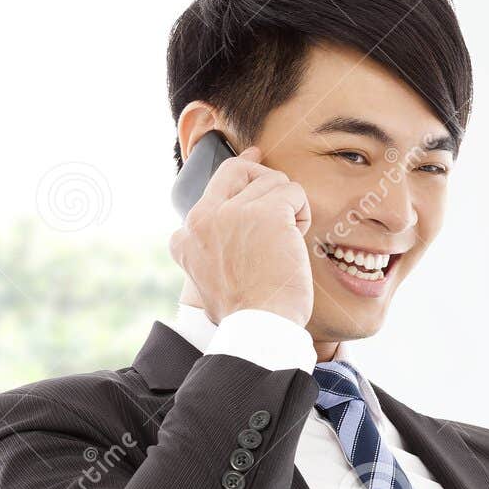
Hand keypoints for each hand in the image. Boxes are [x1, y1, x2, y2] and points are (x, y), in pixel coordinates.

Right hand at [168, 146, 313, 326]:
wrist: (258, 328)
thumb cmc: (244, 314)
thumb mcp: (209, 282)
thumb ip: (212, 251)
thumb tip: (226, 228)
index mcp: (186, 237)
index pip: (211, 187)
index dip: (240, 177)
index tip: (253, 159)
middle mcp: (203, 219)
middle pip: (236, 170)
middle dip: (263, 179)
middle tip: (282, 200)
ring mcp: (233, 213)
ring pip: (270, 182)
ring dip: (288, 208)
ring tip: (287, 242)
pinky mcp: (266, 213)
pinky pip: (293, 192)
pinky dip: (302, 212)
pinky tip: (298, 238)